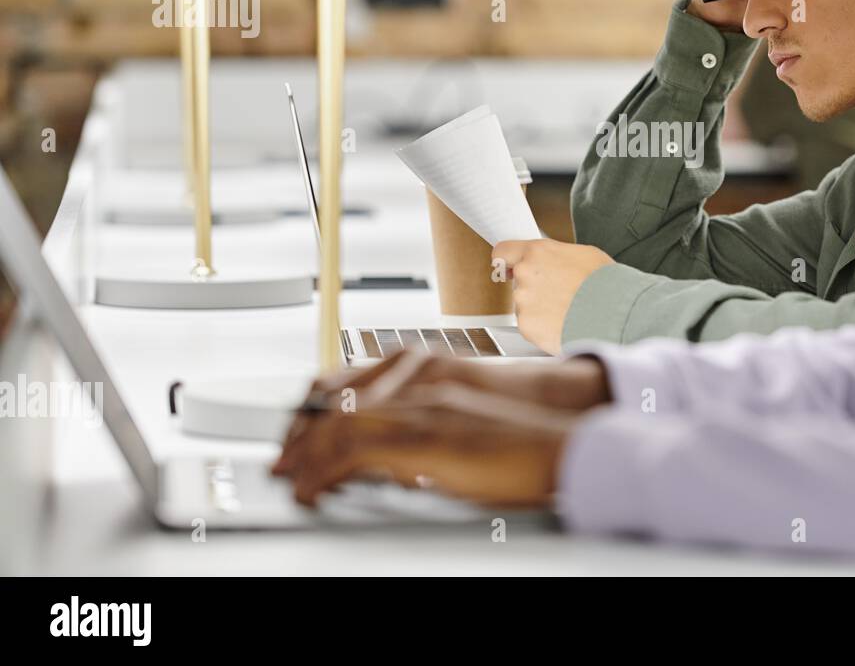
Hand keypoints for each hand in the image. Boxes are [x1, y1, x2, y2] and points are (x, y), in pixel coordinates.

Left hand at [274, 380, 581, 507]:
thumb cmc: (522, 442)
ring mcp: (424, 405)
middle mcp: (421, 381)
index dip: (314, 410)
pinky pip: (356, 448)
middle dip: (299, 431)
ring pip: (339, 419)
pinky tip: (314, 489)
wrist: (563, 444)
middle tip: (281, 462)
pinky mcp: (427, 435)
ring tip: (290, 478)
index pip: (351, 381)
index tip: (294, 439)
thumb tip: (390, 462)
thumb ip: (423, 435)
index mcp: (428, 376)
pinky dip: (323, 470)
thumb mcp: (461, 432)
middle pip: (336, 396)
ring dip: (304, 451)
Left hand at [492, 239, 613, 354]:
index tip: (510, 269)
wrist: (614, 315)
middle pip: (519, 282)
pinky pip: (531, 327)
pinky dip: (545, 328)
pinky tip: (565, 324)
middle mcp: (525, 274)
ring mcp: (523, 302)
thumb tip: (552, 263)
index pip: (503, 252)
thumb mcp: (585, 255)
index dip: (507, 261)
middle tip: (561, 296)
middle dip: (535, 289)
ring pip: (526, 306)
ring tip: (568, 312)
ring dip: (541, 310)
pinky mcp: (527, 326)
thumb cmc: (606, 284)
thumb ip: (557, 257)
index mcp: (538, 252)